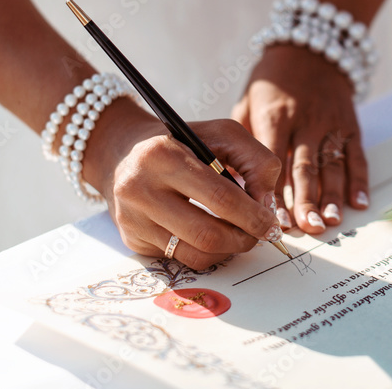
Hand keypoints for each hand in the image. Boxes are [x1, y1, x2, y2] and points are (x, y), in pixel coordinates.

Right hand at [82, 98, 282, 269]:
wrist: (122, 153)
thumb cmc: (181, 141)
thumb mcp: (221, 134)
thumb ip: (255, 160)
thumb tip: (266, 204)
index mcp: (164, 156)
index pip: (220, 197)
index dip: (253, 215)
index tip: (270, 222)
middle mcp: (140, 190)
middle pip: (207, 235)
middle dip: (243, 239)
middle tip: (259, 234)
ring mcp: (133, 219)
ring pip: (195, 255)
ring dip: (228, 250)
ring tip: (239, 234)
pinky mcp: (132, 240)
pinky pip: (179, 258)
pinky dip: (205, 252)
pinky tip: (212, 235)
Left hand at [233, 45, 369, 234]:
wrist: (309, 48)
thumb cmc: (272, 80)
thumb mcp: (248, 101)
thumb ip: (244, 139)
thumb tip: (234, 179)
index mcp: (275, 116)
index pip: (272, 160)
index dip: (272, 191)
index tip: (270, 217)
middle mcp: (305, 121)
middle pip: (304, 167)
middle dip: (305, 200)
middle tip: (306, 228)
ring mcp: (330, 124)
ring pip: (331, 165)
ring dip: (332, 196)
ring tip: (330, 221)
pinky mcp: (349, 125)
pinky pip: (355, 155)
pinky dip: (359, 180)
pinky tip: (358, 202)